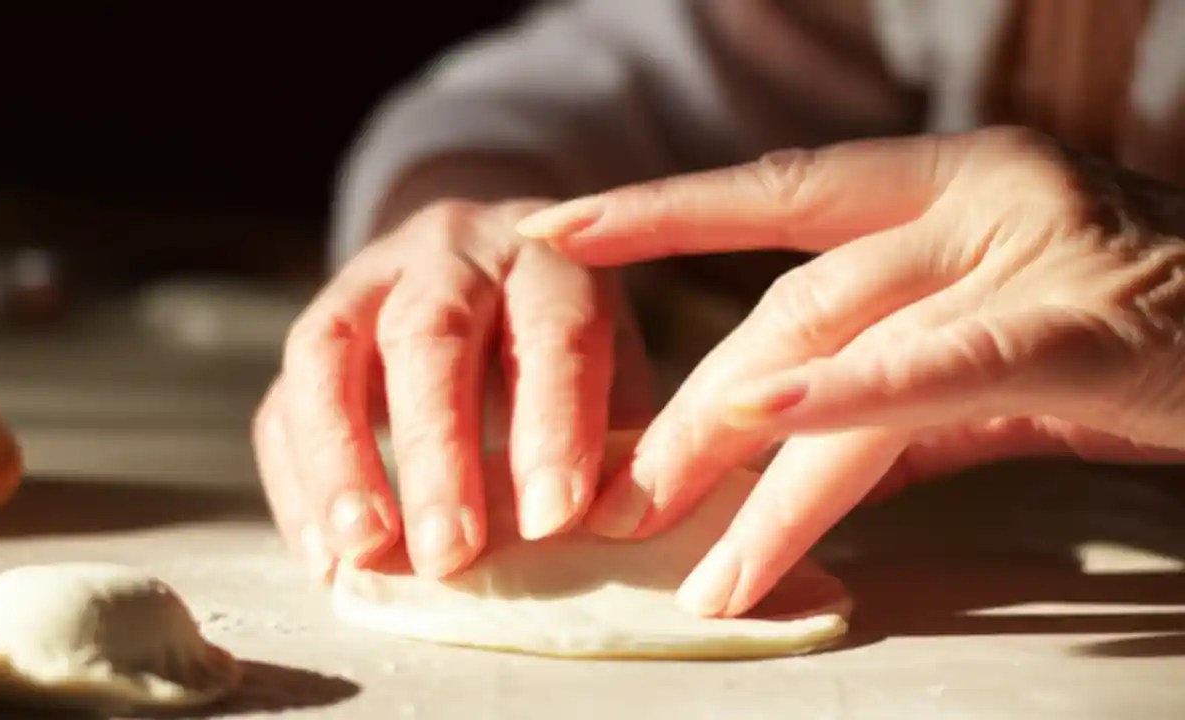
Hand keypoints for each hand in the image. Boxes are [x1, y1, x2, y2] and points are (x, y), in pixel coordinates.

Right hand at [253, 199, 654, 580]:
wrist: (483, 256)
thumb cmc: (561, 338)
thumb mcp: (612, 363)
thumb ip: (615, 438)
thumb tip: (603, 532)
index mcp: (546, 262)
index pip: (552, 335)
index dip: (553, 427)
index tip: (553, 520)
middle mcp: (450, 256)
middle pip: (428, 338)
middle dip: (436, 452)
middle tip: (449, 553)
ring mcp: (366, 284)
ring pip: (329, 354)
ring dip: (341, 459)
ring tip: (363, 549)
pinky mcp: (313, 332)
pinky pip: (283, 400)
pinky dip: (297, 482)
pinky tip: (325, 556)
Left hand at [516, 126, 1184, 616]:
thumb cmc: (1144, 339)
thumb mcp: (999, 353)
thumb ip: (893, 387)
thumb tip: (782, 443)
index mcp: (946, 185)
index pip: (775, 193)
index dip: (662, 211)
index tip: (559, 232)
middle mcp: (975, 196)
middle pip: (791, 304)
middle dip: (698, 409)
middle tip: (619, 493)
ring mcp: (1025, 247)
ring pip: (839, 342)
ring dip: (742, 447)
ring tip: (668, 530)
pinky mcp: (1078, 323)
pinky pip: (938, 366)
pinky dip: (848, 398)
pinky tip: (766, 426)